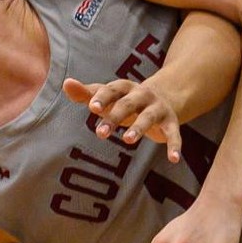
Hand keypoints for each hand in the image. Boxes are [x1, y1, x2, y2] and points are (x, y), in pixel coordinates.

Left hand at [65, 77, 183, 161]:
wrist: (165, 96)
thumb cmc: (127, 100)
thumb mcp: (109, 97)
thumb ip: (87, 93)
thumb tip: (66, 83)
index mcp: (125, 88)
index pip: (112, 90)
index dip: (103, 98)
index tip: (92, 108)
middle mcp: (142, 95)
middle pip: (128, 104)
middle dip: (115, 117)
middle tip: (100, 134)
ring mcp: (157, 108)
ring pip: (148, 117)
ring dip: (139, 128)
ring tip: (127, 140)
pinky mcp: (171, 122)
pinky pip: (174, 133)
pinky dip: (175, 145)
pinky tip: (174, 159)